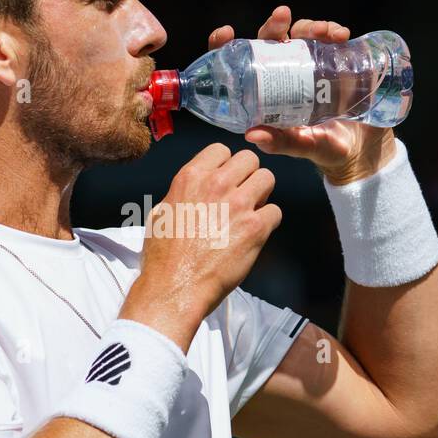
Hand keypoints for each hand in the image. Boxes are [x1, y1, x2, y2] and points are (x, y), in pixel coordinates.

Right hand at [121, 143, 280, 349]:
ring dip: (262, 194)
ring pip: (267, 179)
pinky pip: (275, 212)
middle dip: (248, 176)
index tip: (226, 178)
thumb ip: (183, 193)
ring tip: (250, 212)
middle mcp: (216, 185)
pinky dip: (268, 222)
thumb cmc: (163, 256)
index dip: (226, 164)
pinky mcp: (256, 228)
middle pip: (249, 159)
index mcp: (191, 177)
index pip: (221, 149)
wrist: (175, 287)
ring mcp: (238, 205)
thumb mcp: (162, 212)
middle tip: (242, 194)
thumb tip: (195, 189)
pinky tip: (254, 233)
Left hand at [208, 5, 398, 183]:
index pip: (240, 64)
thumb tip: (252, 134)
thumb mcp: (302, 146)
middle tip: (282, 17)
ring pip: (301, 34)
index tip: (227, 32)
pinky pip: (329, 39)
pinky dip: (333, 31)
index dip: (227, 46)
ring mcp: (309, 65)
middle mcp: (284, 74)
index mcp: (267, 94)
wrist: (363, 148)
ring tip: (325, 32)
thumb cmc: (326, 149)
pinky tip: (341, 35)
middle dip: (275, 25)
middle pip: (271, 41)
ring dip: (310, 26)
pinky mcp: (334, 61)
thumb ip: (281, 142)